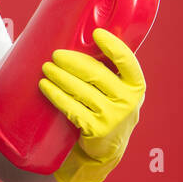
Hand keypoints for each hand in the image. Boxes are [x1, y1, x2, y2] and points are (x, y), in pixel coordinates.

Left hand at [38, 28, 146, 181]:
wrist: (107, 149)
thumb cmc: (110, 109)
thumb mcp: (120, 91)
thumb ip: (112, 71)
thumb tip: (85, 37)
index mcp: (137, 86)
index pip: (128, 61)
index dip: (113, 46)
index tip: (97, 33)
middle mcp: (128, 101)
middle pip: (97, 74)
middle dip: (73, 62)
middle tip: (56, 54)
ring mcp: (113, 117)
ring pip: (81, 91)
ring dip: (60, 77)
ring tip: (46, 68)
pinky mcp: (96, 129)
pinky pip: (72, 108)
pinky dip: (56, 95)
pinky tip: (45, 87)